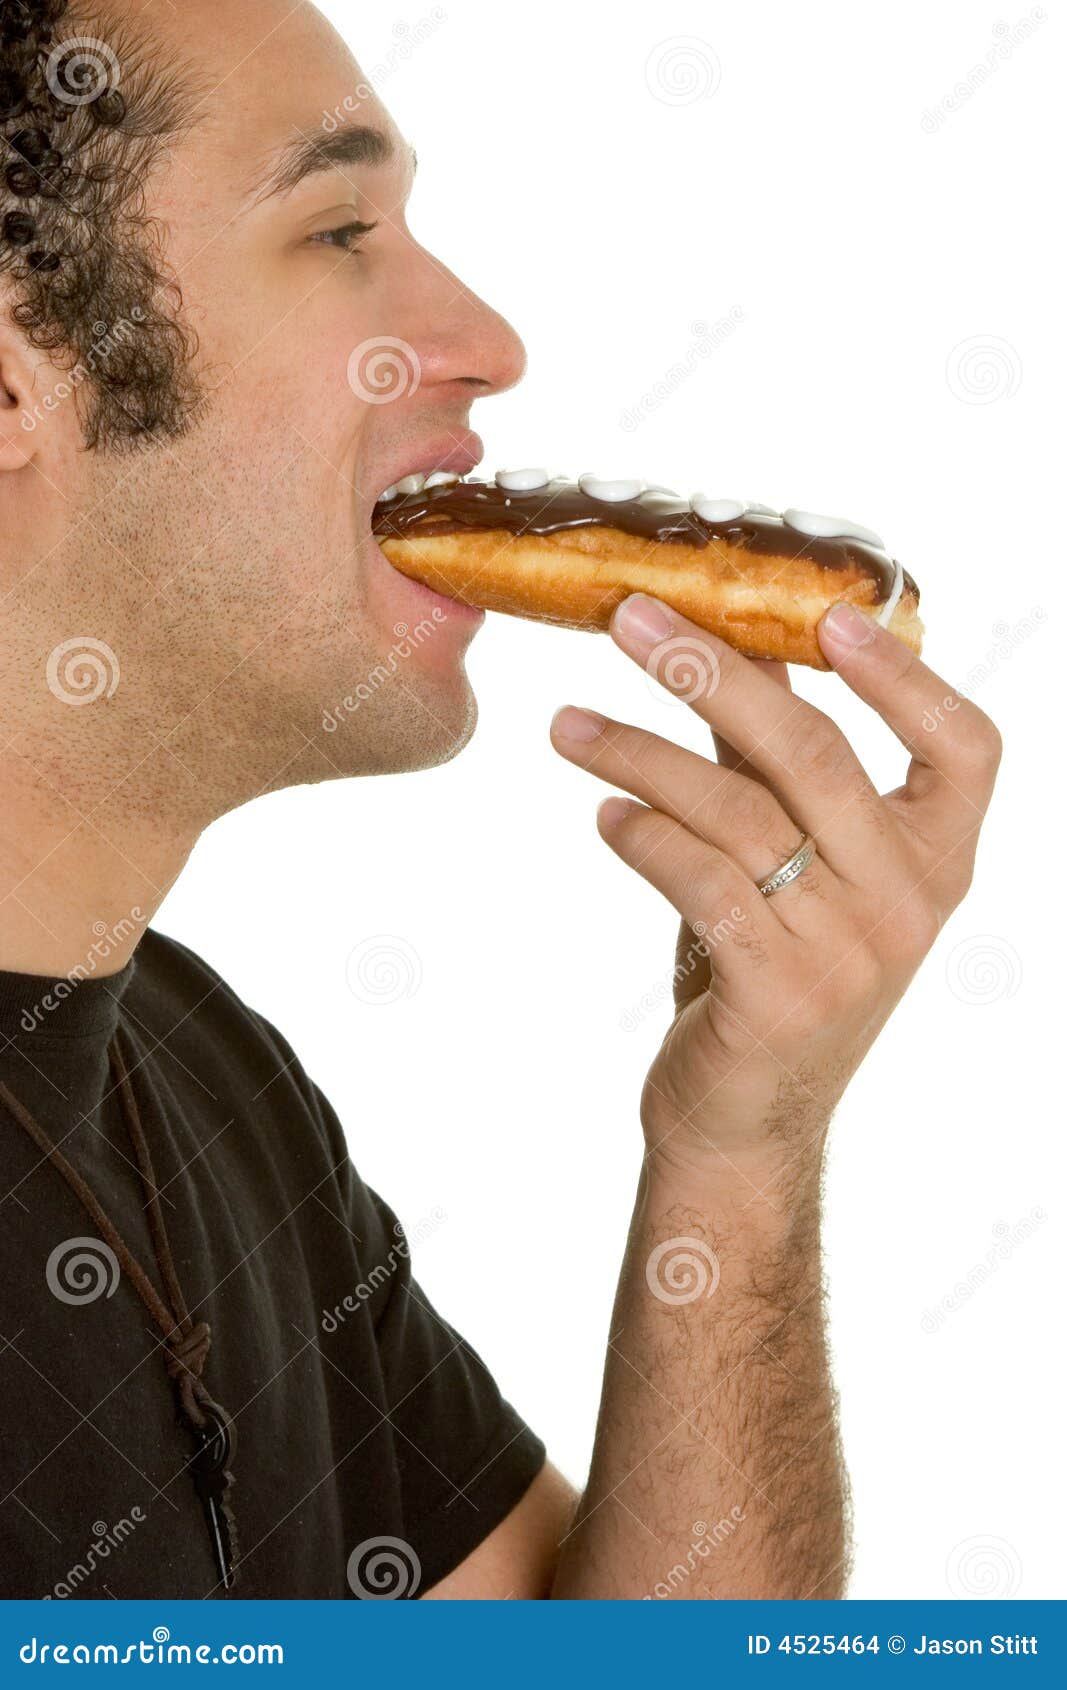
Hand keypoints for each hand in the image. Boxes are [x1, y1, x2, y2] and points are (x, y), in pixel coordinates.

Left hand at [550, 595, 1001, 1194]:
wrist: (745, 1120)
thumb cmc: (770, 970)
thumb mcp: (795, 865)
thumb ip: (775, 767)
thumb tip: (729, 647)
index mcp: (936, 860)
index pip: (966, 748)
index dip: (906, 676)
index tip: (829, 612)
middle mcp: (909, 903)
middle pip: (816, 755)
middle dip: (715, 674)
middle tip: (633, 621)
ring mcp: (848, 954)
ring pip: (738, 813)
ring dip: (639, 754)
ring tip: (568, 726)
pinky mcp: (776, 994)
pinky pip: (699, 881)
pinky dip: (643, 835)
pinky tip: (603, 813)